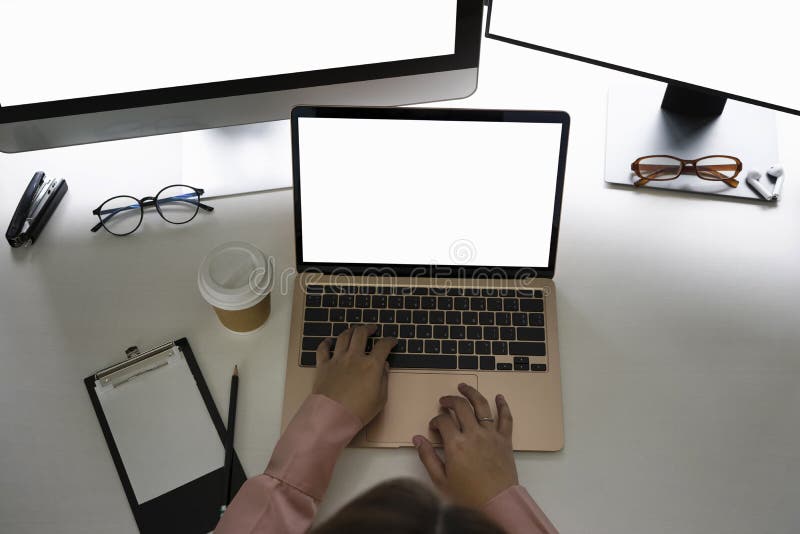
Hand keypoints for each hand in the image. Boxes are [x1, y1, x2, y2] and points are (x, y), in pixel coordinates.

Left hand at [312, 324, 396, 424]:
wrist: (333, 416)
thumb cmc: (360, 410)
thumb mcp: (380, 398)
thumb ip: (384, 379)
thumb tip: (384, 366)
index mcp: (371, 365)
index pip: (383, 346)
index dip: (389, 341)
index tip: (392, 341)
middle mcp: (354, 357)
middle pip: (361, 334)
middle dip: (368, 328)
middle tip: (372, 328)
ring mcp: (337, 359)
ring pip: (343, 337)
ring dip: (350, 330)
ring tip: (354, 330)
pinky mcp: (323, 365)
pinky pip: (323, 349)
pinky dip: (326, 342)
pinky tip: (329, 341)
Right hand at [413, 383, 517, 508]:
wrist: (497, 504)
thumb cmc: (469, 495)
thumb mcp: (441, 480)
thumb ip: (428, 457)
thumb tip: (417, 439)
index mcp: (456, 444)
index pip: (443, 420)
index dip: (436, 420)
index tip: (434, 427)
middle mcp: (473, 434)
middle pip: (461, 406)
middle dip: (450, 400)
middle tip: (444, 400)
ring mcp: (491, 435)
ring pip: (481, 406)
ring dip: (471, 393)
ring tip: (464, 386)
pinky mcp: (505, 440)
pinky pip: (505, 418)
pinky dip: (503, 405)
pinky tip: (499, 397)